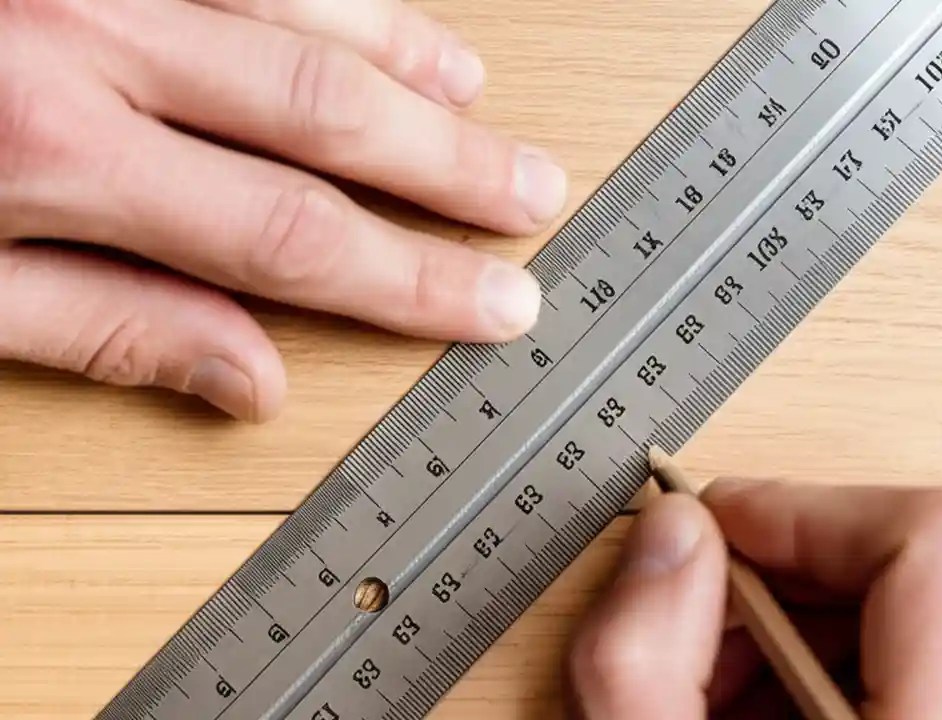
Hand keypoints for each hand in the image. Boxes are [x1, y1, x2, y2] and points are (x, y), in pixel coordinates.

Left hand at [0, 0, 565, 420]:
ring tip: (472, 94)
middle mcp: (86, 36)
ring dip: (400, 54)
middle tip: (530, 190)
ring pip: (299, 8)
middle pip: (325, 109)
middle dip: (446, 159)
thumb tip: (246, 381)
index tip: (494, 303)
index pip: (287, 232)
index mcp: (49, 151)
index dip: (408, 276)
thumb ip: (97, 326)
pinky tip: (372, 18)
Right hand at [566, 480, 941, 718]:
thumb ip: (644, 663)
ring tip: (710, 696)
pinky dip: (818, 672)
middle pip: (921, 563)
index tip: (716, 527)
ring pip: (915, 614)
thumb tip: (670, 536)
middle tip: (692, 625)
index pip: (940, 535)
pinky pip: (917, 663)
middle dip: (781, 575)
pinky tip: (749, 719)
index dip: (809, 508)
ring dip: (793, 629)